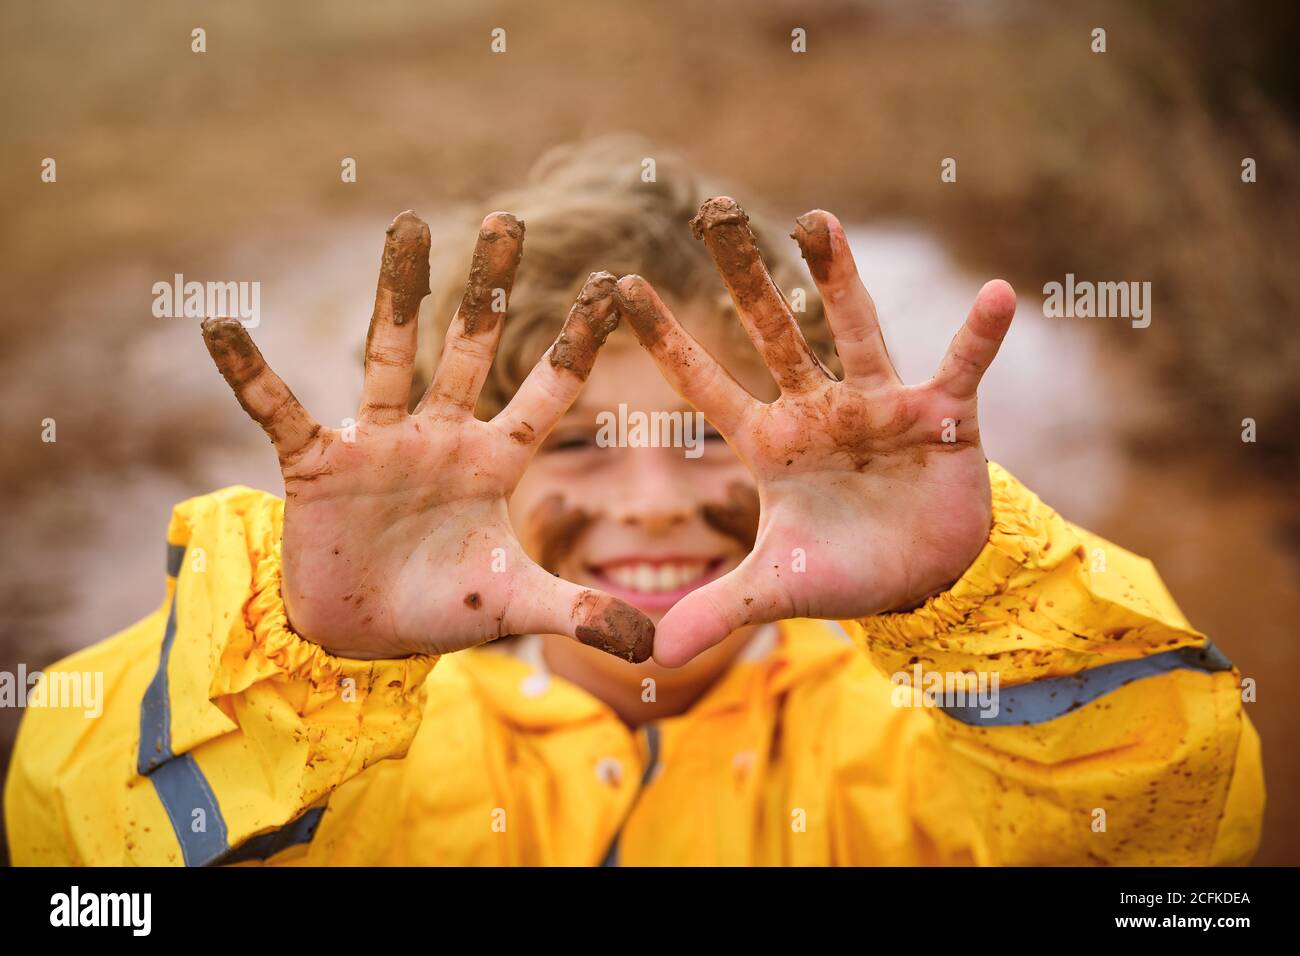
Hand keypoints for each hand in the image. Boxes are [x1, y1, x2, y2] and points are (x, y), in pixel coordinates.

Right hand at [201, 211, 653, 661]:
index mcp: (494, 461)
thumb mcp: (517, 607)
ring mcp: (379, 444)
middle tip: (510, 218)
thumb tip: (654, 647)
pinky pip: (280, 410)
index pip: (547, 392)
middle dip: (487, 287)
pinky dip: (251, 374)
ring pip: (389, 355)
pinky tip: (220, 326)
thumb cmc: (446, 608)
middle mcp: (441, 436)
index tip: (609, 286)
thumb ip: (581, 612)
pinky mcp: (318, 465)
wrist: (366, 637)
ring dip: (397, 292)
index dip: (575, 344)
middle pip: (469, 347)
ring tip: (409, 223)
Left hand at [616, 197, 1014, 665]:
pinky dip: (979, 336)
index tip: (621, 285)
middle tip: (711, 209)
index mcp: (770, 444)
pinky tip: (997, 294)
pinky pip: (962, 368)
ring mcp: (878, 406)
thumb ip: (716, 611)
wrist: (922, 577)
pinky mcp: (941, 417)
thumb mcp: (776, 591)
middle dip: (742, 277)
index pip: (706, 386)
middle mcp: (817, 410)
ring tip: (813, 217)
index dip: (668, 340)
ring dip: (836, 277)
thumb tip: (648, 658)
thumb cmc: (843, 570)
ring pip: (854, 328)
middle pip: (773, 333)